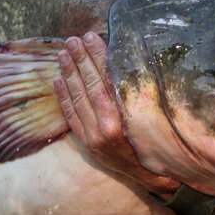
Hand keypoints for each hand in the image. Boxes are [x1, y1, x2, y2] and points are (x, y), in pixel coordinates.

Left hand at [55, 32, 181, 200]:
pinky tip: (58, 80)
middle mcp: (108, 127)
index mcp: (127, 117)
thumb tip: (124, 60)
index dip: (98, 56)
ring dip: (69, 74)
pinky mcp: (88, 144)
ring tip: (63, 54)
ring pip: (78, 99)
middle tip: (73, 41)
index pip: (108, 78)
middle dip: (81, 60)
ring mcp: (94, 137)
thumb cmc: (156, 143)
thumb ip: (136, 92)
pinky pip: (72, 116)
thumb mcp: (151, 116)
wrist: (151, 177)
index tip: (92, 37)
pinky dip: (64, 97)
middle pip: (90, 86)